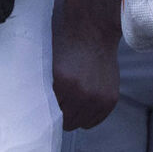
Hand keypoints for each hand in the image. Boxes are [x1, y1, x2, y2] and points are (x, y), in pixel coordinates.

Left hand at [52, 0, 122, 130]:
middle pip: (67, 122)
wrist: (93, 29)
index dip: (49, 111)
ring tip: (76, 98)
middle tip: (64, 100)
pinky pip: (97, 119)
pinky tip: (87, 100)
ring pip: (82, 123)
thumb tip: (41, 110)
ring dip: (78, 114)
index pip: (50, 115)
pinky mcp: (111, 98)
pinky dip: (91, 113)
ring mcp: (98, 97)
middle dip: (64, 113)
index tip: (49, 105)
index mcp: (63, 83)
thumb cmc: (67, 43)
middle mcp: (82, 93)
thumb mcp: (49, 65)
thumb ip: (47, 89)